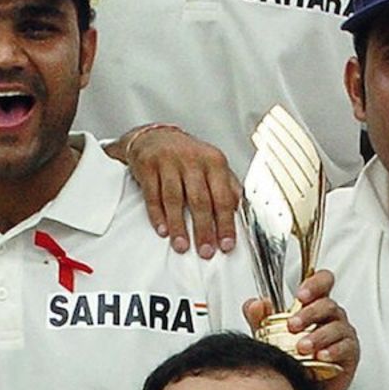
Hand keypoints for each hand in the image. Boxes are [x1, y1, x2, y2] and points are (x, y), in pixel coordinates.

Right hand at [112, 124, 239, 257]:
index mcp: (214, 161)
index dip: (225, 223)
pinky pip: (153, 195)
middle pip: (200, 200)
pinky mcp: (148, 166)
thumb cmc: (187, 156)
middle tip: (206, 251)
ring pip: (175, 199)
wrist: (155, 137)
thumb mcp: (212, 165)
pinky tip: (162, 230)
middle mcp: (193, 160)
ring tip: (182, 246)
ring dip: (179, 226)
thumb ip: (228, 186)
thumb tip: (240, 210)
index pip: (223, 197)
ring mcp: (169, 162)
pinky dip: (157, 215)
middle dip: (204, 229)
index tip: (226, 244)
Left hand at [244, 270, 358, 389]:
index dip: (315, 283)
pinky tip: (321, 356)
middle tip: (292, 325)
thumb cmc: (291, 356)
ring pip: (336, 326)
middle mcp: (331, 316)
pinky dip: (333, 351)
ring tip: (302, 347)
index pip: (323, 283)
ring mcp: (342, 334)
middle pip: (327, 304)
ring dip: (317, 336)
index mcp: (314, 305)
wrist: (301, 386)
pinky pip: (346, 347)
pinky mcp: (350, 353)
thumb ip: (260, 319)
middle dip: (309, 314)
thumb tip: (255, 304)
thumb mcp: (269, 336)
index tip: (300, 294)